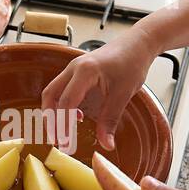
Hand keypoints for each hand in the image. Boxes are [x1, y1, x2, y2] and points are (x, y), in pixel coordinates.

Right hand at [41, 30, 157, 150]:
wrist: (138, 44)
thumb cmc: (132, 63)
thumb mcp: (123, 94)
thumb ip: (111, 120)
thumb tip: (106, 144)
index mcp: (85, 71)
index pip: (66, 102)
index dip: (63, 124)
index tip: (64, 142)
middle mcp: (74, 68)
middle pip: (50, 95)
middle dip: (51, 119)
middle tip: (57, 139)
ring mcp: (74, 68)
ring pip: (54, 91)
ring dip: (55, 112)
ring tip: (63, 132)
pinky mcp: (78, 71)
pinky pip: (63, 88)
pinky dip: (63, 104)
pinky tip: (77, 116)